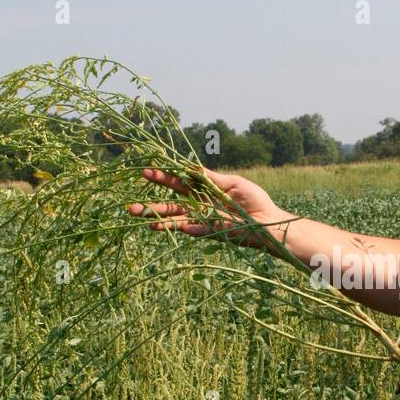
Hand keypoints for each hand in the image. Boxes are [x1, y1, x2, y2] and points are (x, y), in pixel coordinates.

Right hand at [127, 167, 284, 244]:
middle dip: (152, 204)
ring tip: (141, 219)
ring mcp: (204, 220)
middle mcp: (200, 206)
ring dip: (160, 220)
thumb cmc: (254, 200)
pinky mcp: (212, 232)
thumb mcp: (232, 183)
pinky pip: (196, 230)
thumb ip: (210, 178)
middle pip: (172, 205)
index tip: (147, 171)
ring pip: (177, 220)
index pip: (179, 183)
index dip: (164, 177)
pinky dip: (187, 227)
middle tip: (131, 205)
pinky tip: (174, 226)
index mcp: (204, 191)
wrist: (268, 222)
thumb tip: (190, 167)